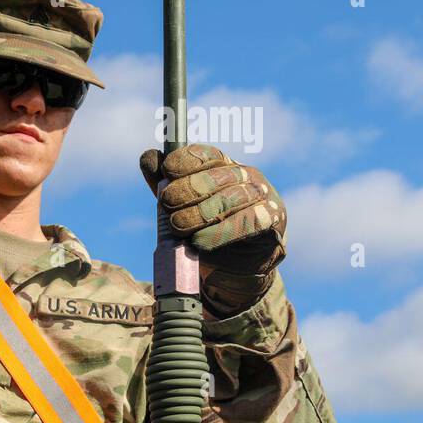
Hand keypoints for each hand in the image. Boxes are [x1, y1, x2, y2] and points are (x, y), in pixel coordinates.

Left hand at [140, 144, 286, 315]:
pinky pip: (249, 222)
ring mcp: (264, 196)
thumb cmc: (208, 231)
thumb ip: (165, 184)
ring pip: (232, 198)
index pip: (208, 154)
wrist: (236, 268)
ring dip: (201, 213)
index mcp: (225, 166)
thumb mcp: (183, 208)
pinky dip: (222, 232)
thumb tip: (147, 157)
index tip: (167, 170)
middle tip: (167, 202)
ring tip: (178, 226)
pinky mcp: (274, 219)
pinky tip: (200, 241)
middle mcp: (247, 176)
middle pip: (218, 176)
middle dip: (189, 188)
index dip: (187, 159)